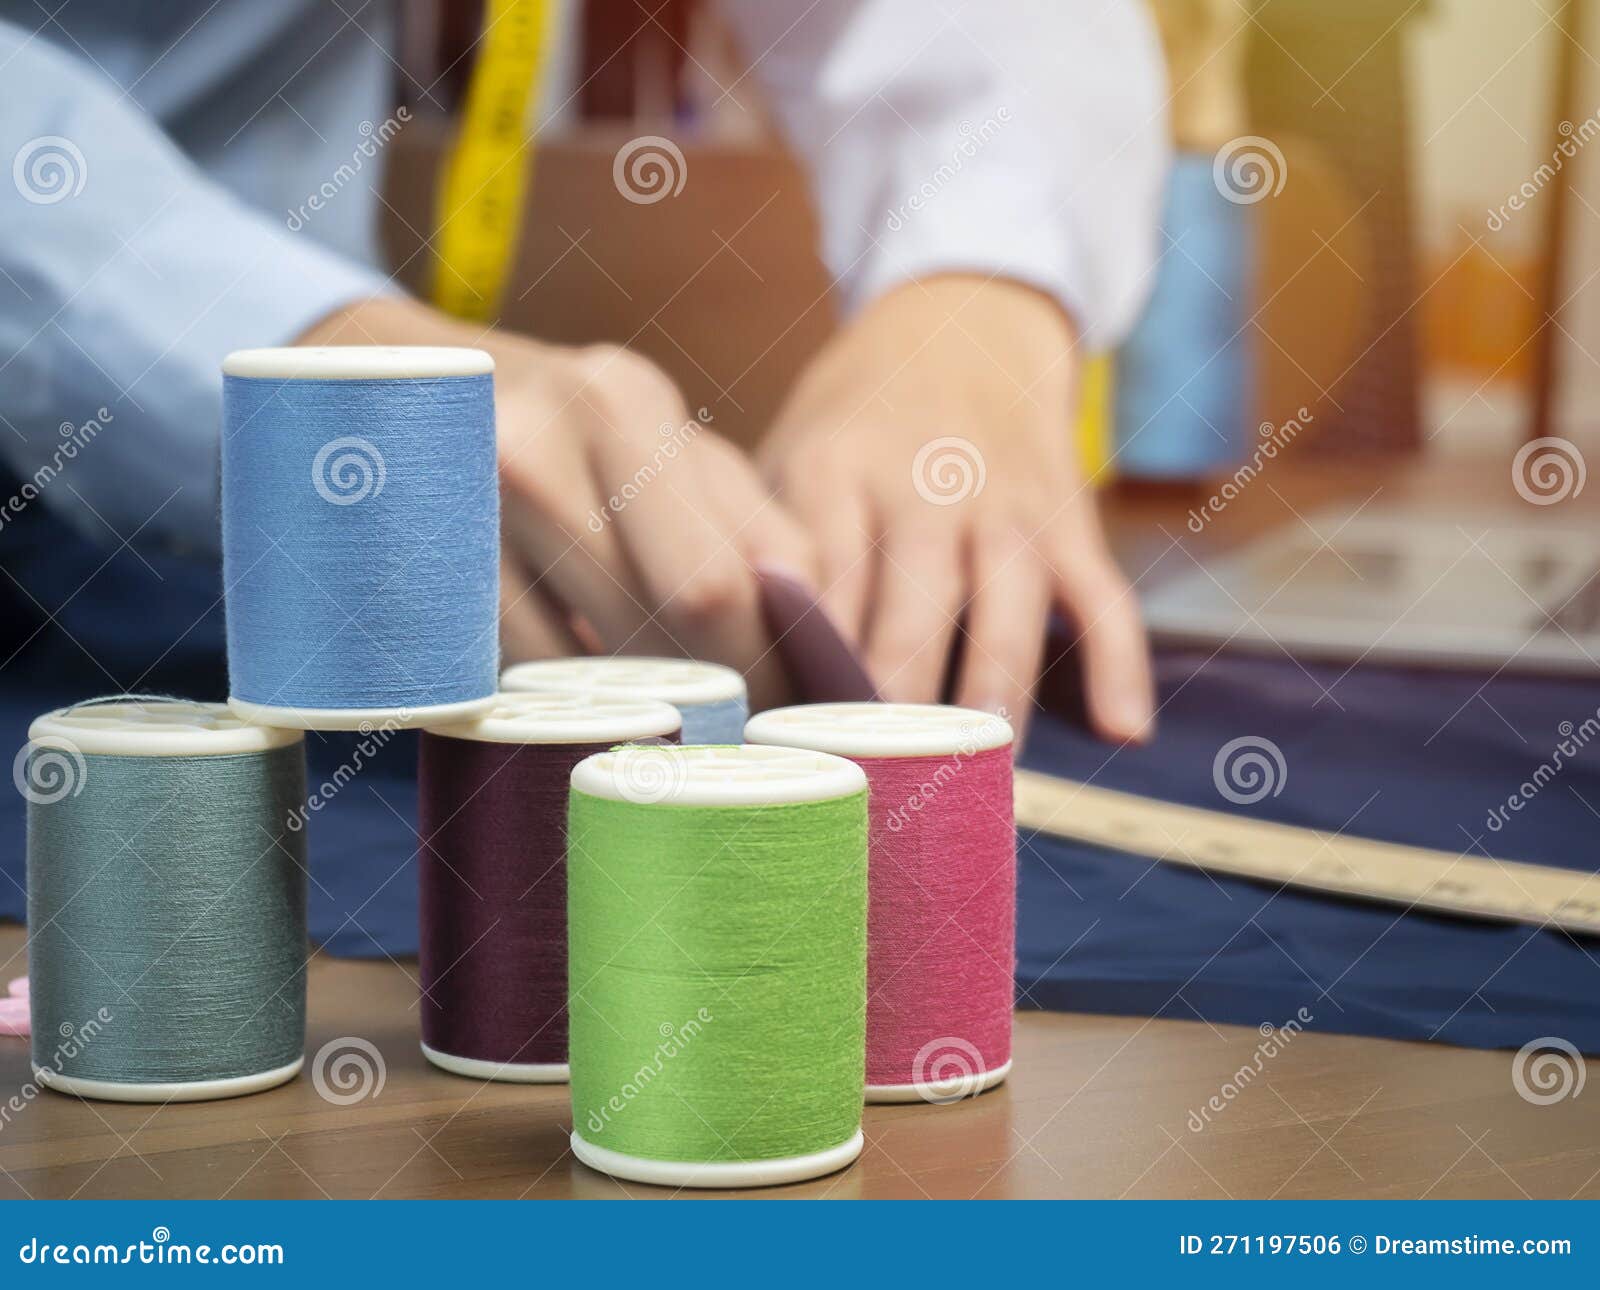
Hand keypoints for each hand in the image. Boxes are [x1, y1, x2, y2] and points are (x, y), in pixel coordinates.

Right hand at [297, 296, 811, 706]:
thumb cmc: (560, 438)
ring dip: (636, 708)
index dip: (768, 662)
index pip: (726, 572)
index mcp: (630, 403)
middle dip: (716, 693)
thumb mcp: (660, 452)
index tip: (787, 712)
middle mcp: (548, 434)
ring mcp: (470, 491)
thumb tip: (821, 631)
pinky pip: (507, 670)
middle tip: (731, 732)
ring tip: (657, 718)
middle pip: (669, 613)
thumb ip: (750, 529)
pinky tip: (572, 694)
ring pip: (585, 660)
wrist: (390, 386)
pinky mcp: (411, 556)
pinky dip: (553, 698)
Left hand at [760, 275, 1153, 744]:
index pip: (821, 584)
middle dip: (898, 699)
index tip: (794, 749)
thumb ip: (766, 550)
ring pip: (1007, 607)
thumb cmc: (852, 422)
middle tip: (881, 786)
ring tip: (982, 772)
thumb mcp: (786, 457)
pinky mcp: (1068, 515)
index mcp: (834, 469)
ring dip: (995, 691)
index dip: (810, 671)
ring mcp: (1005, 501)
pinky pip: (1103, 594)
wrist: (962, 321)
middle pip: (913, 606)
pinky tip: (1123, 731)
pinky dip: (1120, 661)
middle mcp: (924, 483)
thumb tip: (733, 674)